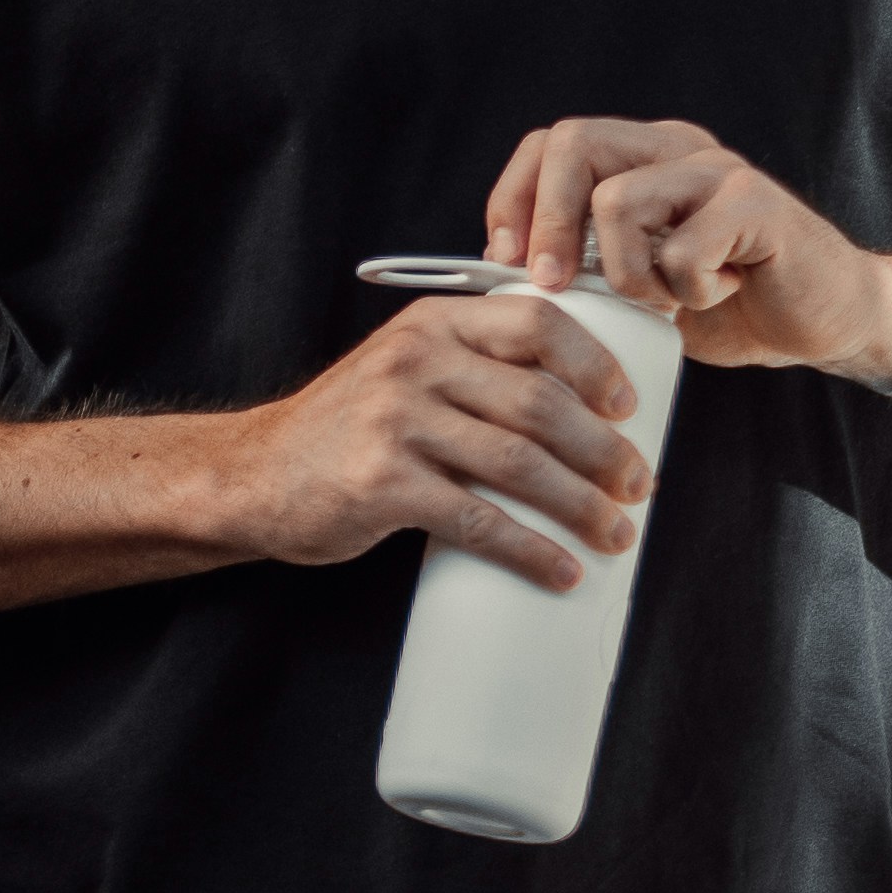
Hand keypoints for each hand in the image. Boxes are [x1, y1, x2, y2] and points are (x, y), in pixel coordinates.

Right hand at [224, 288, 651, 594]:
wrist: (254, 474)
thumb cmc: (348, 429)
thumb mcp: (405, 369)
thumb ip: (473, 368)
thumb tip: (580, 409)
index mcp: (434, 323)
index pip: (536, 321)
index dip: (595, 364)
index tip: (629, 408)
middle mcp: (416, 360)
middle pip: (539, 401)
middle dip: (604, 450)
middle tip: (638, 486)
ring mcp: (397, 420)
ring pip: (519, 463)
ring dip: (581, 505)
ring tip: (617, 534)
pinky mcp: (382, 483)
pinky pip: (478, 520)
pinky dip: (530, 550)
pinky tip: (562, 570)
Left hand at [486, 116, 891, 378]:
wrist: (829, 320)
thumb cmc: (733, 306)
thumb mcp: (639, 286)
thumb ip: (588, 266)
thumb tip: (507, 275)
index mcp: (644, 157)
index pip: (552, 144)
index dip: (516, 199)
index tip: (508, 261)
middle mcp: (677, 147)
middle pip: (573, 143)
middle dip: (546, 224)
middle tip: (555, 285)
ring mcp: (718, 170)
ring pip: (618, 202)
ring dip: (626, 275)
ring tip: (666, 300)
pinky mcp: (756, 204)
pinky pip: (683, 250)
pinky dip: (688, 292)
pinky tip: (720, 295)